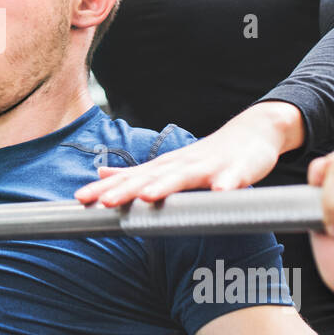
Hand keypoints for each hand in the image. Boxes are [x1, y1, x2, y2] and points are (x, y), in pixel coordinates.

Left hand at [74, 103, 298, 205]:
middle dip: (126, 190)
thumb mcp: (168, 164)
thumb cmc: (206, 156)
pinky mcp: (237, 170)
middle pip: (150, 178)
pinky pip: (231, 179)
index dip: (105, 189)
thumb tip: (101, 173)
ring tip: (147, 196)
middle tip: (103, 202)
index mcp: (164, 167)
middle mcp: (181, 165)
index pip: (130, 178)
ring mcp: (208, 166)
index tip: (80, 199)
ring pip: (184, 177)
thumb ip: (136, 173)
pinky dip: (226, 185)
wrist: (253, 132)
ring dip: (165, 186)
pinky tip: (220, 192)